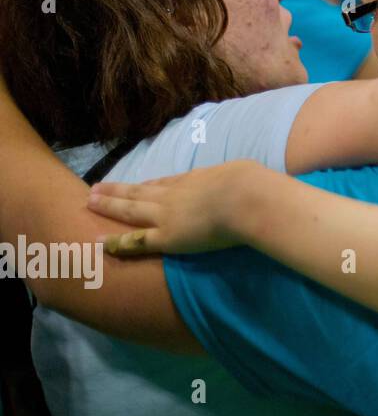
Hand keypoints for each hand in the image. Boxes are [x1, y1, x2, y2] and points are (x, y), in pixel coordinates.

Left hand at [86, 160, 270, 255]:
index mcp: (193, 180)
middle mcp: (174, 195)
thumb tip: (246, 180)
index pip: (165, 182)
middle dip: (117, 190)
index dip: (148, 183)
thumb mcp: (241, 174)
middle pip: (140, 191)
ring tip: (89, 201)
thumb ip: (236, 179)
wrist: (244, 198)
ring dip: (109, 205)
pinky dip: (117, 242)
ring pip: (130, 210)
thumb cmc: (250, 184)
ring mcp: (166, 215)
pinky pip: (136, 241)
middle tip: (96, 188)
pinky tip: (100, 242)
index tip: (137, 183)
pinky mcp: (166, 238)